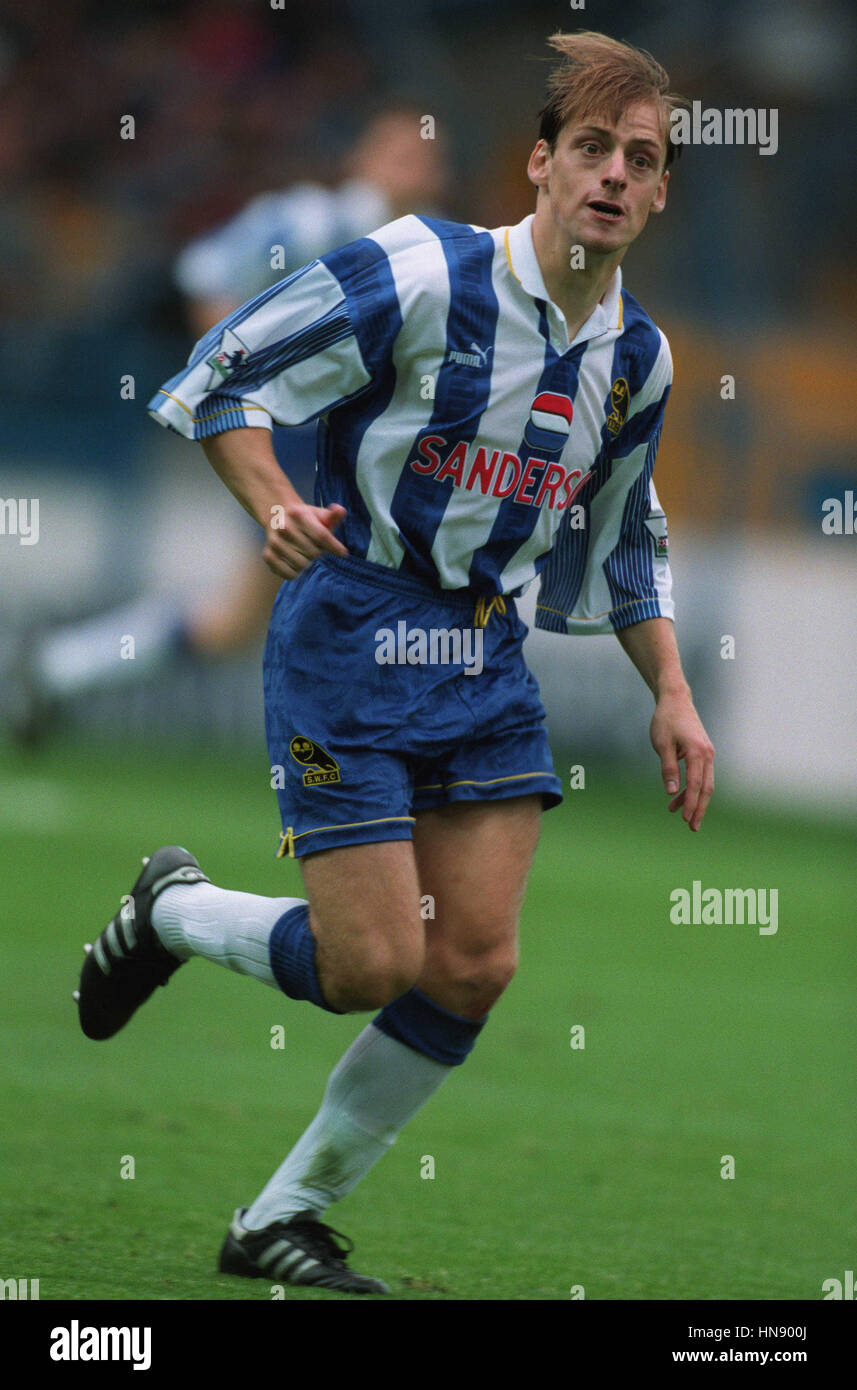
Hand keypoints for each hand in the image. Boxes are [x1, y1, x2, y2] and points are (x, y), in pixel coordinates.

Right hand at [263, 502, 347, 578]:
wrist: (278, 517)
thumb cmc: (305, 519)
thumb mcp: (319, 514)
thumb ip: (332, 516)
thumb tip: (341, 510)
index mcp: (298, 514)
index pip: (321, 536)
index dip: (334, 547)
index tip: (343, 553)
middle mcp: (283, 527)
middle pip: (314, 553)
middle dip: (318, 552)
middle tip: (314, 546)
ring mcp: (274, 543)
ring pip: (302, 565)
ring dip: (307, 562)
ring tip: (303, 552)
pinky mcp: (268, 556)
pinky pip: (289, 574)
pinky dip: (296, 571)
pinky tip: (294, 561)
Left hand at [650, 689, 714, 831]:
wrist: (676, 700)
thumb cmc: (666, 720)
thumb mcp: (662, 745)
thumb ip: (668, 768)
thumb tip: (671, 791)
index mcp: (697, 752)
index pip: (695, 784)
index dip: (691, 803)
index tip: (685, 819)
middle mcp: (707, 754)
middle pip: (706, 788)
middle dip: (699, 808)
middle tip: (692, 827)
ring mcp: (707, 753)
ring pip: (704, 783)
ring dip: (694, 800)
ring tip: (680, 815)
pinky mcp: (702, 752)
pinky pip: (700, 775)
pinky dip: (691, 787)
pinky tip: (678, 796)